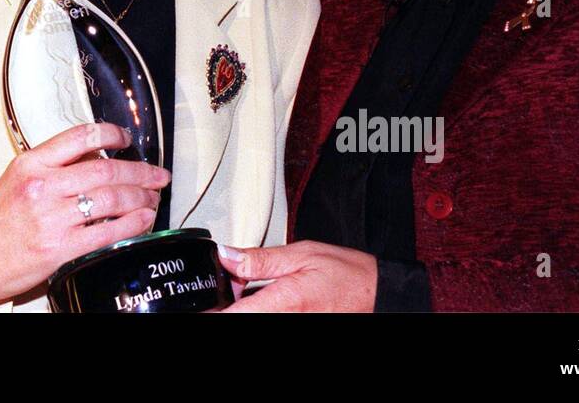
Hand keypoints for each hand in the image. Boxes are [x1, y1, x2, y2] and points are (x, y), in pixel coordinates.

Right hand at [0, 122, 170, 306]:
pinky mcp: (61, 248)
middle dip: (140, 171)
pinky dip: (133, 224)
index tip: (127, 138)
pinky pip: (108, 232)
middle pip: (105, 170)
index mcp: (31, 164)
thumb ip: (52, 165)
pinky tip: (143, 219)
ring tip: (153, 197)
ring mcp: (52, 218)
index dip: (111, 134)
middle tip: (158, 174)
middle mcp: (43, 187)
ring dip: (141, 197)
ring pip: (111, 199)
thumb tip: (97, 157)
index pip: (80, 137)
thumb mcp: (17, 178)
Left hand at [217, 240, 377, 311]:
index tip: (202, 301)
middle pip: (241, 317)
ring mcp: (290, 325)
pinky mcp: (296, 325)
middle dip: (230, 303)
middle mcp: (285, 320)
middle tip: (233, 282)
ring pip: (254, 318)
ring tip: (248, 288)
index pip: (234, 315)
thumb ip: (260, 259)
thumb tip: (226, 255)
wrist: (376, 294)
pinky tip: (264, 298)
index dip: (213, 309)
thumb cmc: (345, 273)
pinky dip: (260, 308)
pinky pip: (268, 318)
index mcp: (283, 302)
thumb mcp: (301, 254)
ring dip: (245, 306)